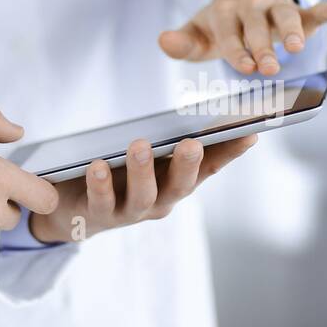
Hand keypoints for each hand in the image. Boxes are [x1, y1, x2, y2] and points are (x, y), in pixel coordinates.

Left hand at [29, 135, 257, 243]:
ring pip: (143, 195)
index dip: (230, 152)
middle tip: (193, 143)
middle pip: (181, 186)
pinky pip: (102, 202)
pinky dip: (100, 184)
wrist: (75, 209)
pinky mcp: (99, 216)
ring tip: (139, 144)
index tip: (250, 132)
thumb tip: (197, 110)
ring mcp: (132, 211)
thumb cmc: (118, 170)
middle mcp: (161, 200)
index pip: (211, 166)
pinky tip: (96, 165)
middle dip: (188, 164)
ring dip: (143, 170)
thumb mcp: (146, 153)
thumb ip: (168, 137)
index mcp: (177, 181)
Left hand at [159, 0, 326, 75]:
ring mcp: (274, 6)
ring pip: (285, 15)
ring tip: (296, 48)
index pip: (230, 35)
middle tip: (268, 69)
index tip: (244, 67)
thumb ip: (183, 42)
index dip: (237, 50)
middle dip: (263, 47)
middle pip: (257, 27)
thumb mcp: (198, 34)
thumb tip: (162, 41)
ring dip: (291, 30)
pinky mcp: (295, 10)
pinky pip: (310, 9)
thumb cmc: (218, 26)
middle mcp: (250, 6)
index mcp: (224, 13)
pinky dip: (324, 9)